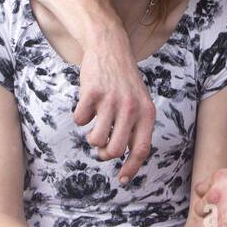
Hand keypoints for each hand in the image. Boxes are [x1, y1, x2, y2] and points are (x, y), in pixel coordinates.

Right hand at [75, 24, 155, 182]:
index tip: (122, 179)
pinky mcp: (92, 93)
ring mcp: (111, 100)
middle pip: (114, 150)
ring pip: (95, 139)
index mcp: (147, 112)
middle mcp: (131, 108)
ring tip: (95, 121)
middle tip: (101, 147)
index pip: (141, 149)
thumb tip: (121, 157)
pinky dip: (80, 116)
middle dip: (104, 154)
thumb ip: (135, 127)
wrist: (110, 47)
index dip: (131, 167)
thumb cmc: (123, 80)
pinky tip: (87, 103)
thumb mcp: (139, 102)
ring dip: (91, 136)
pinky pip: (80, 121)